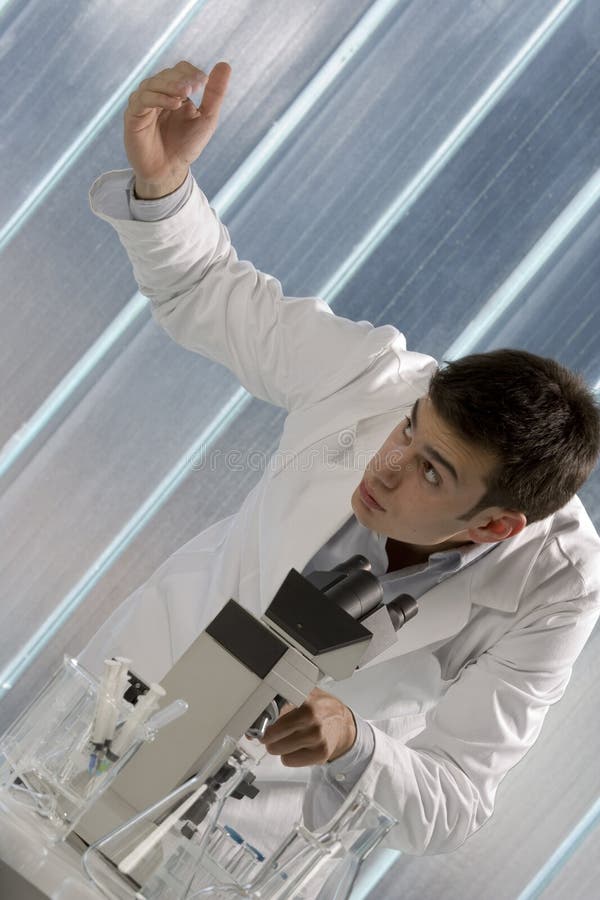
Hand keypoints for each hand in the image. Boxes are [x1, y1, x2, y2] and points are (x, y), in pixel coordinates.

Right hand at [124, 60, 231, 196]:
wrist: (168, 171)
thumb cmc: (186, 145)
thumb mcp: (206, 118)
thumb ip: (215, 94)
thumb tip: (225, 64)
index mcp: (174, 91)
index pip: (180, 70)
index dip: (191, 73)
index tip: (204, 82)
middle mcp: (157, 93)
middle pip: (167, 74)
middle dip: (182, 79)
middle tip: (195, 87)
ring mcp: (144, 102)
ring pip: (153, 84)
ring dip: (171, 86)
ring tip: (185, 93)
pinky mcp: (133, 114)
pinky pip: (144, 99)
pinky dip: (159, 98)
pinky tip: (174, 104)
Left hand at [261, 688, 356, 766]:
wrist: (343, 723)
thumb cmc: (320, 708)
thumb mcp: (302, 695)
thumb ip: (279, 703)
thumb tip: (254, 721)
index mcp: (305, 700)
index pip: (272, 712)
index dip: (260, 720)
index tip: (254, 723)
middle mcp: (311, 719)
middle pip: (270, 736)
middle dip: (268, 735)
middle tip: (274, 731)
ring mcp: (316, 737)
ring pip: (277, 750)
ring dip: (278, 746)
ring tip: (289, 737)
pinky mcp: (320, 754)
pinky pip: (288, 761)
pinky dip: (289, 756)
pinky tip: (297, 747)